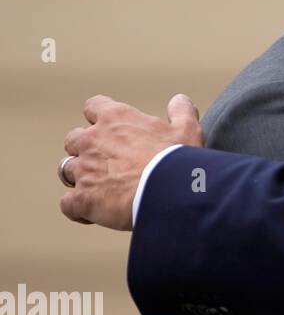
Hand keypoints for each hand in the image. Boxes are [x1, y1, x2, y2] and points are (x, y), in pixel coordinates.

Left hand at [59, 94, 203, 230]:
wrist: (168, 192)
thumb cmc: (177, 158)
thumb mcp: (187, 129)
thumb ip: (181, 111)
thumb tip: (179, 100)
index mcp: (115, 118)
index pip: (93, 106)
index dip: (99, 117)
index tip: (110, 128)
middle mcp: (91, 140)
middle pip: (73, 139)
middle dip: (85, 149)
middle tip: (106, 162)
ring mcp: (83, 170)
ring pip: (66, 170)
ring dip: (79, 178)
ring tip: (99, 189)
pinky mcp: (81, 198)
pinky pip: (68, 204)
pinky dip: (77, 208)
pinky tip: (92, 213)